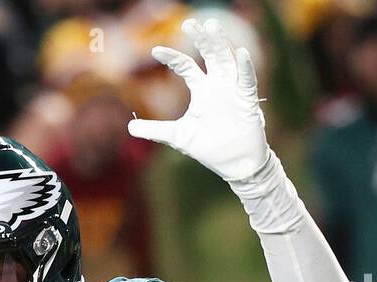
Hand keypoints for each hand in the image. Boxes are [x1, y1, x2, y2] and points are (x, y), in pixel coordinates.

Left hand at [127, 18, 269, 182]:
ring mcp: (233, 91)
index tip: (155, 50)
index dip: (171, 57)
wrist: (234, 165)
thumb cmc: (210, 148)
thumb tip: (129, 128)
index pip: (186, 66)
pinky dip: (245, 68)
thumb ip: (155, 130)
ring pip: (227, 60)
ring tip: (212, 26)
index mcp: (202, 90)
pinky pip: (247, 80)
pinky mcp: (247, 101)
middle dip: (200, 39)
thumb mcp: (178, 137)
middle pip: (209, 54)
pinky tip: (240, 53)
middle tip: (190, 22)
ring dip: (220, 43)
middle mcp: (217, 85)